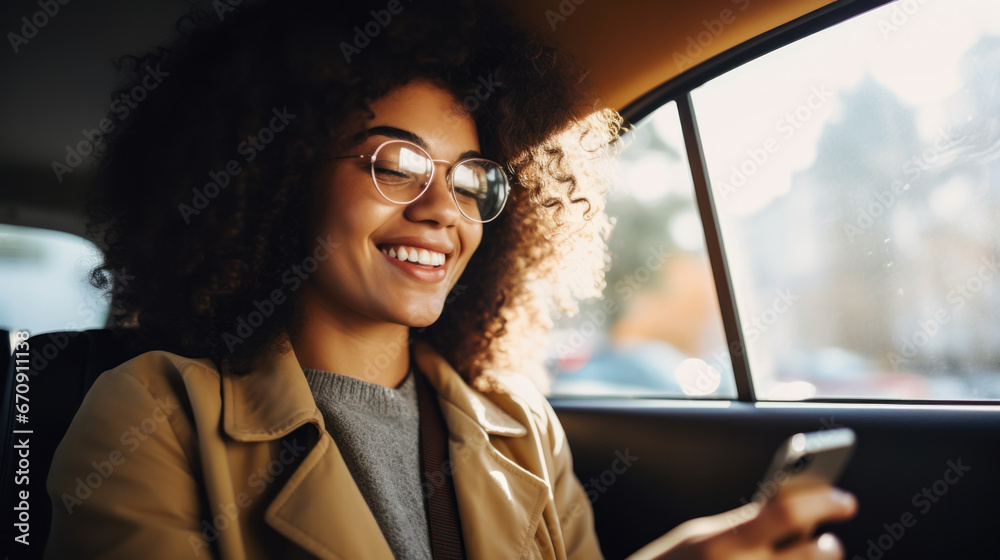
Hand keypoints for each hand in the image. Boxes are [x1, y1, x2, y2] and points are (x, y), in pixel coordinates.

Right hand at [627, 485, 857, 559]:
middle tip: (831, 541)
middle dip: (827, 546)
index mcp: (720, 541)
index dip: (822, 502)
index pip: (785, 512)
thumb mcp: (699, 536)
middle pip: (810, 555)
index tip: (843, 498)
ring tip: (819, 555)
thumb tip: (790, 513)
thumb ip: (742, 525)